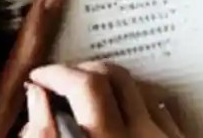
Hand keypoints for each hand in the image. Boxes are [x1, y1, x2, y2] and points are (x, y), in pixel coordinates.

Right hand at [25, 62, 185, 136]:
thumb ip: (47, 135)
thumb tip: (37, 97)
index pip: (84, 85)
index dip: (55, 74)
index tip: (39, 78)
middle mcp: (141, 134)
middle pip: (110, 75)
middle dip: (79, 71)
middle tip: (60, 83)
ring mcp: (165, 136)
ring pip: (136, 87)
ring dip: (108, 85)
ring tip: (88, 99)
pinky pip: (158, 109)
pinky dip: (135, 105)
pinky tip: (122, 119)